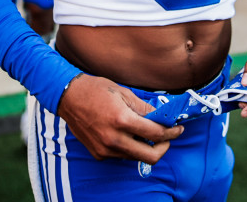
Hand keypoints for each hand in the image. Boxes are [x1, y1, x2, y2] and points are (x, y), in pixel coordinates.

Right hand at [56, 74, 183, 162]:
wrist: (68, 97)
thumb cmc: (96, 90)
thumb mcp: (124, 93)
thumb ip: (144, 108)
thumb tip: (163, 117)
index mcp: (122, 120)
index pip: (156, 134)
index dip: (172, 132)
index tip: (178, 128)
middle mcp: (114, 139)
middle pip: (151, 156)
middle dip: (164, 147)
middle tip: (167, 137)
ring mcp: (105, 149)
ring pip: (137, 157)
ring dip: (146, 147)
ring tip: (147, 132)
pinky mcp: (99, 154)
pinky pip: (122, 156)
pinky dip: (131, 147)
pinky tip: (129, 134)